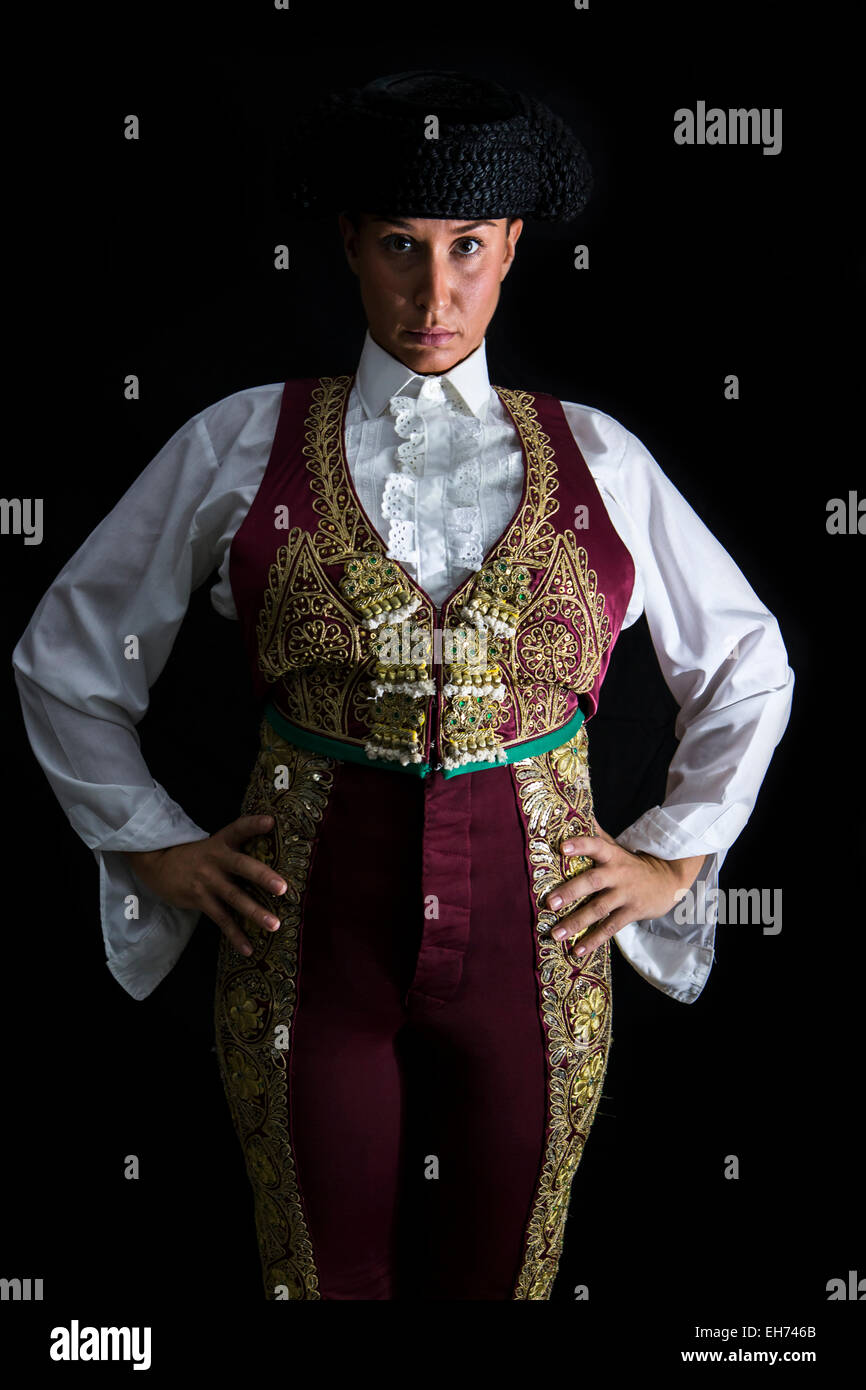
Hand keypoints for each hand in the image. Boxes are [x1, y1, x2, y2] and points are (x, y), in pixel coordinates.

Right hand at [123, 815, 285, 957]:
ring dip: (255, 912)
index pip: (239, 829)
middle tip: (283, 888)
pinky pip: (221, 920)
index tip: (270, 821)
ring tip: (274, 925)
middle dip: (263, 877)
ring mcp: (207, 881)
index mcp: (222, 843)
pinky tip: (249, 949)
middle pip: (242, 866)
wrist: (158, 865)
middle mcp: (216, 860)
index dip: (254, 824)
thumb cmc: (198, 856)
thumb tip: (272, 855)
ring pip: (234, 897)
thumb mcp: (214, 845)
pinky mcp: (199, 899)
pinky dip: (235, 936)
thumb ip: (237, 849)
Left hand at [544, 817, 705, 965]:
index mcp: (612, 855)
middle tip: (550, 902)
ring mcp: (625, 895)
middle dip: (570, 891)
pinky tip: (577, 951)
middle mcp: (618, 874)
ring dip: (576, 923)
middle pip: (593, 881)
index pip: (596, 845)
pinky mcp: (631, 913)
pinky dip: (594, 940)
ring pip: (599, 909)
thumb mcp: (617, 847)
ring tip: (556, 934)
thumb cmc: (632, 863)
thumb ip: (596, 835)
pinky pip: (610, 928)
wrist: (669, 880)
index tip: (562, 847)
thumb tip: (575, 812)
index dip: (580, 845)